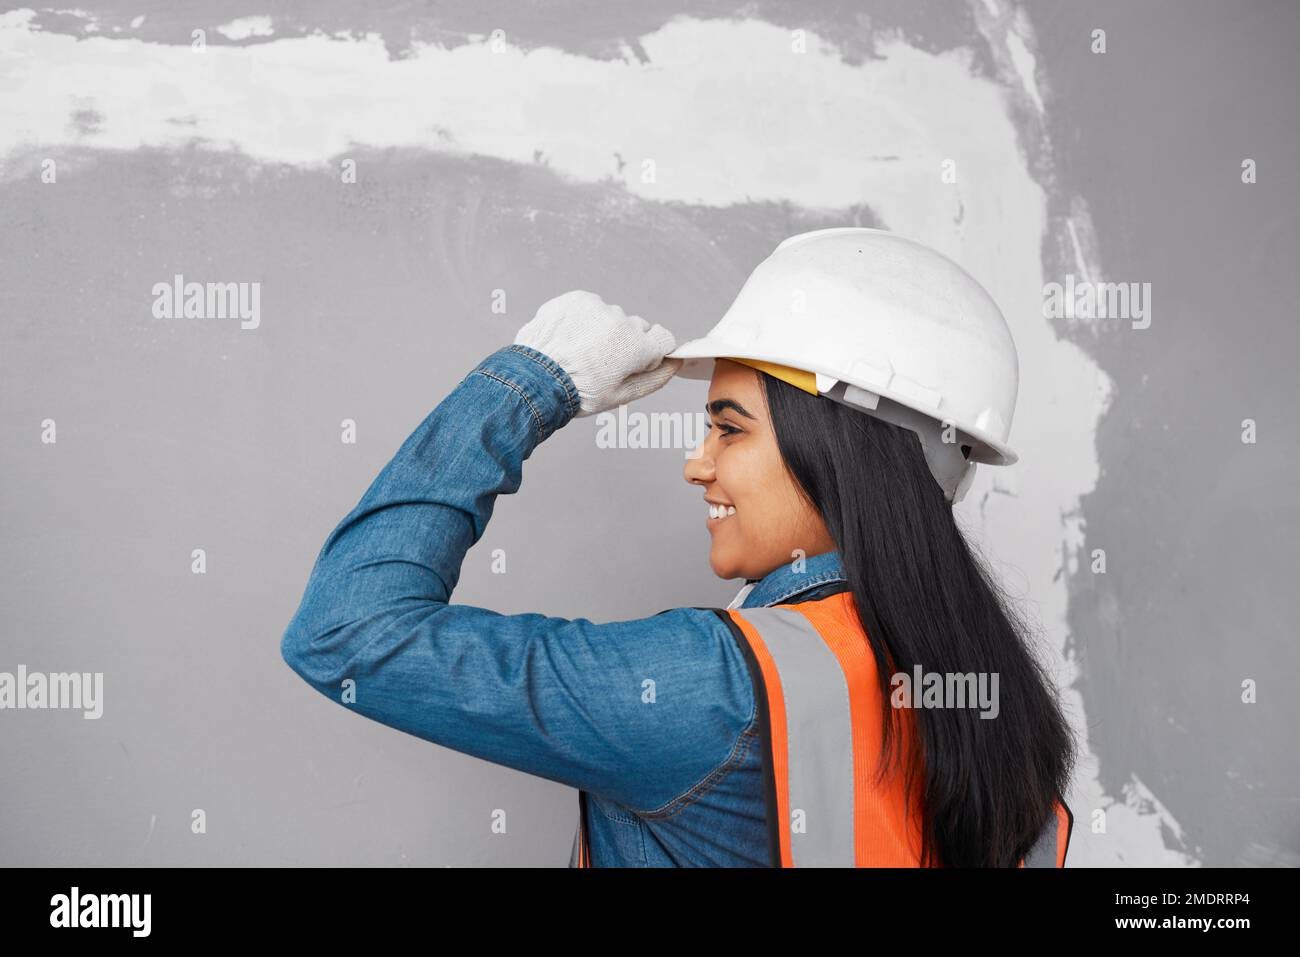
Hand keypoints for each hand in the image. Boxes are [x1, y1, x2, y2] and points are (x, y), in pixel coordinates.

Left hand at [514, 290, 681, 416]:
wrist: (535, 378)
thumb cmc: (575, 392)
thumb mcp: (621, 396)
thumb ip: (655, 378)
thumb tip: (674, 365)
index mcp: (636, 346)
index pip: (664, 338)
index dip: (652, 352)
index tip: (638, 360)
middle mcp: (621, 321)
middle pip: (637, 328)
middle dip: (626, 342)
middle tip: (602, 362)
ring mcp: (598, 307)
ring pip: (613, 316)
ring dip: (603, 330)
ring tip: (581, 351)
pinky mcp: (578, 299)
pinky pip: (591, 307)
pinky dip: (584, 319)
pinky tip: (571, 338)